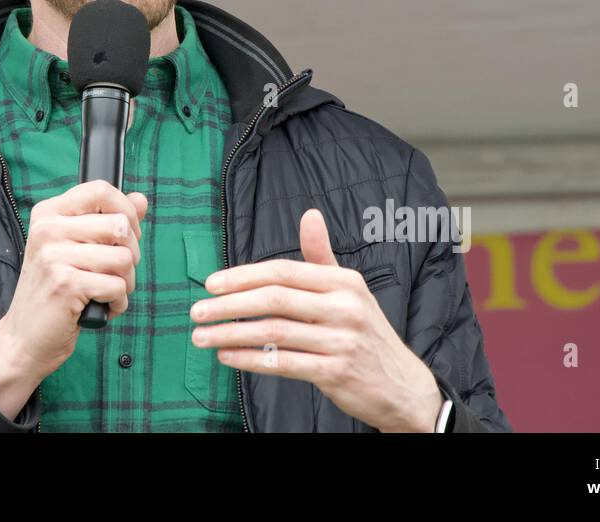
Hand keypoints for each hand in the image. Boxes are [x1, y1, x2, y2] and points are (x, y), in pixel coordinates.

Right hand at [0, 180, 147, 418]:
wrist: (23, 338)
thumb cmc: (53, 291)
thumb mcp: (76, 248)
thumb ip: (109, 220)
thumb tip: (141, 199)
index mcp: (49, 213)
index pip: (100, 190)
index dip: (125, 211)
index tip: (125, 235)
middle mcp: (47, 229)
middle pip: (119, 225)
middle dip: (131, 254)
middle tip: (113, 272)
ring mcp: (54, 256)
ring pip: (124, 258)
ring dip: (125, 282)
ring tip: (104, 292)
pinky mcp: (65, 284)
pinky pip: (118, 286)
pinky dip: (118, 303)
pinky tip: (99, 308)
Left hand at [188, 207, 443, 431]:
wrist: (402, 385)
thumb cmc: (365, 332)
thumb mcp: (349, 289)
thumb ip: (321, 256)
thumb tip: (309, 214)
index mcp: (344, 282)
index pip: (283, 271)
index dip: (243, 276)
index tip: (211, 284)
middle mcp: (344, 307)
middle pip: (275, 299)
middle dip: (229, 304)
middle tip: (197, 311)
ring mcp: (341, 341)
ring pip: (274, 332)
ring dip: (231, 334)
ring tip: (202, 336)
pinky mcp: (336, 373)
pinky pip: (283, 363)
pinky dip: (250, 359)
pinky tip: (228, 356)